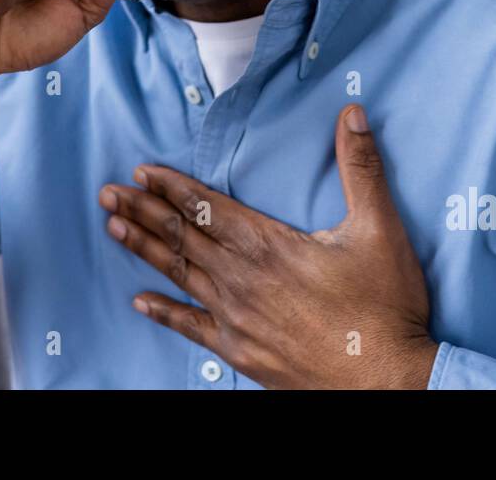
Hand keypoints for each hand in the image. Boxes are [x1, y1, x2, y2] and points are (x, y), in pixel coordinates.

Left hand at [98, 104, 437, 388]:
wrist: (387, 382)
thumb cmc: (384, 307)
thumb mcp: (380, 229)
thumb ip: (361, 168)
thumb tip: (353, 114)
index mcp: (268, 245)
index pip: (207, 207)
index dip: (172, 187)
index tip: (143, 171)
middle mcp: (242, 279)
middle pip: (181, 236)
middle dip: (143, 210)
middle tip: (108, 192)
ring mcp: (236, 318)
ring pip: (179, 274)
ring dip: (144, 248)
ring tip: (113, 227)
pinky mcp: (239, 352)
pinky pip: (190, 328)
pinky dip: (162, 312)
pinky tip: (139, 301)